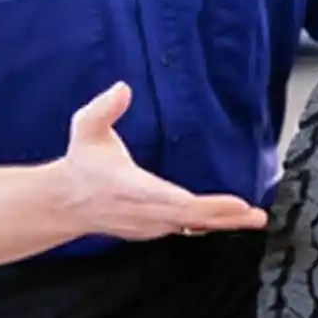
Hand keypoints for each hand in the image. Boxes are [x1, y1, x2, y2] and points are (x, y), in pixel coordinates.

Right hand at [54, 83, 267, 239]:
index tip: (229, 203)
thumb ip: (103, 108)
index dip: (199, 204)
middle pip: (189, 218)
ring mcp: (149, 224)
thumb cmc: (82, 163)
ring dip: (223, 223)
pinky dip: (210, 225)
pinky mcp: (153, 229)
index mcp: (131, 187)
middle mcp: (143, 210)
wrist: (64, 202)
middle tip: (253, 213)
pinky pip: (186, 230)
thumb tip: (123, 88)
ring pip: (191, 227)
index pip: (169, 199)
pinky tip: (233, 220)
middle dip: (223, 216)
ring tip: (254, 218)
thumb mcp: (85, 129)